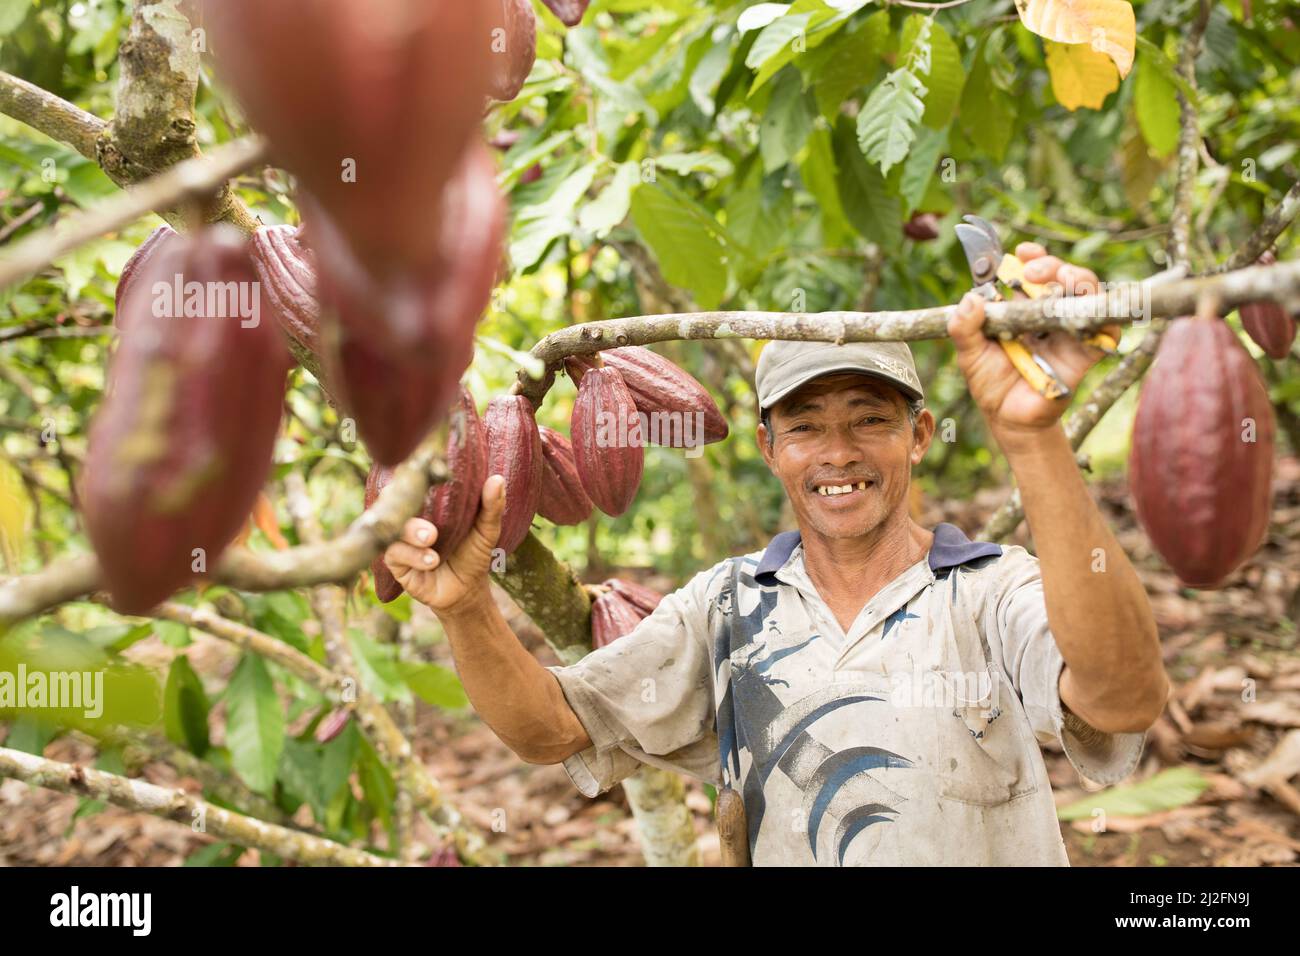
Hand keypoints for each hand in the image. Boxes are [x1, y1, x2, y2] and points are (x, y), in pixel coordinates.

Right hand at [381, 474, 505, 614]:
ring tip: (430, 538)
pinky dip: (413, 555)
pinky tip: (432, 560)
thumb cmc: (473, 554)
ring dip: (411, 531)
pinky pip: (394, 553)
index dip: (415, 475)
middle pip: (396, 499)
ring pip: (394, 527)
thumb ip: (491, 507)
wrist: (467, 590)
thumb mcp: (486, 531)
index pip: (414, 482)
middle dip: (407, 500)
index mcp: (428, 503)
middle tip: (427, 507)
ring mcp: (400, 539)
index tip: (426, 471)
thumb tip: (497, 479)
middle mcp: (410, 517)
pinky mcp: (396, 562)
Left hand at [948, 242, 1119, 441]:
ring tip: (1066, 279)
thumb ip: (963, 329)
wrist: (1007, 418)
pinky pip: (1107, 331)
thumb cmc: (990, 382)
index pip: (1033, 272)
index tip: (1023, 252)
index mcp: (1022, 306)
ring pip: (1089, 295)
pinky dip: (1106, 318)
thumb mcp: (969, 354)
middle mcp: (1048, 313)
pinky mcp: (1086, 353)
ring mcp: (1069, 331)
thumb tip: (970, 299)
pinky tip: (1092, 311)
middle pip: (1063, 276)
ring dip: (1081, 281)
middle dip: (1053, 265)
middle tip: (1033, 271)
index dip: (1033, 256)